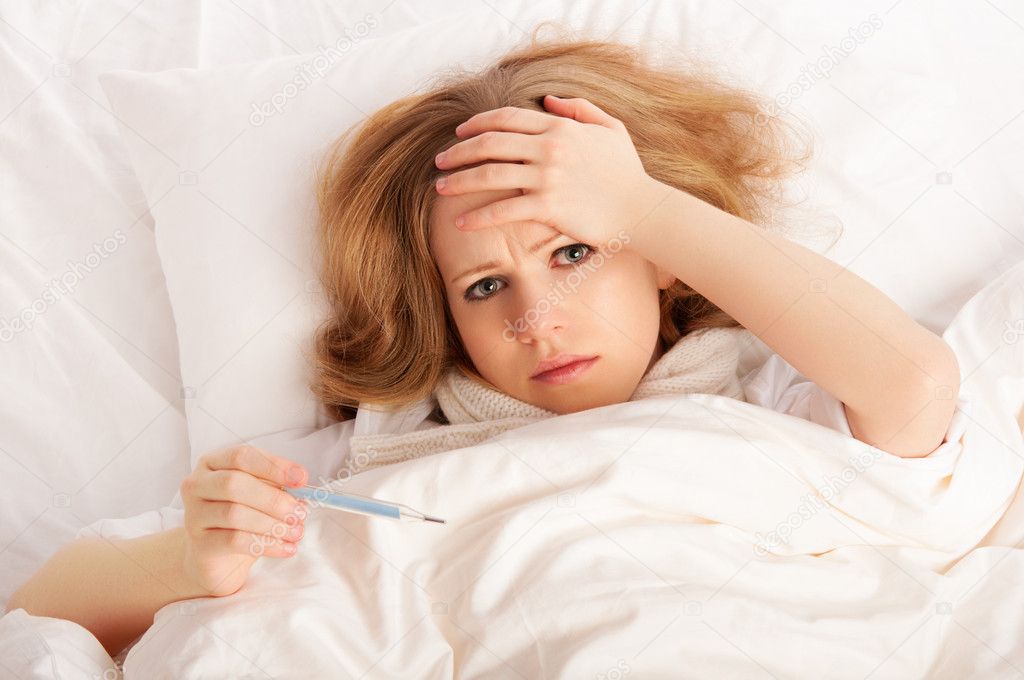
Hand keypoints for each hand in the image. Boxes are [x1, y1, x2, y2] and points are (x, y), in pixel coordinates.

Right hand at [179, 445, 308, 596]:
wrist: (218, 557)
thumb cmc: (242, 518)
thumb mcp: (260, 495)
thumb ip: (277, 485)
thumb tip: (302, 485)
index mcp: (213, 463)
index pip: (242, 456)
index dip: (273, 466)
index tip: (301, 479)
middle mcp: (197, 484)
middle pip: (234, 483)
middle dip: (273, 498)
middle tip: (299, 512)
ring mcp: (194, 514)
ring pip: (234, 513)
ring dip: (272, 524)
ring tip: (296, 532)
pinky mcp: (199, 543)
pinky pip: (235, 541)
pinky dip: (266, 544)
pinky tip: (285, 548)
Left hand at [434, 95, 659, 247]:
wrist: (642, 208)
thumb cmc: (626, 172)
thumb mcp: (610, 128)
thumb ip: (579, 108)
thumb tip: (548, 99)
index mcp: (559, 127)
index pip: (506, 119)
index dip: (477, 124)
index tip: (459, 133)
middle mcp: (549, 148)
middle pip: (490, 144)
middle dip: (459, 151)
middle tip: (440, 161)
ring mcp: (547, 177)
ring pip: (490, 174)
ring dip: (460, 180)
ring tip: (440, 189)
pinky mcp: (548, 207)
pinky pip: (503, 210)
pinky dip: (478, 216)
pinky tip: (461, 222)